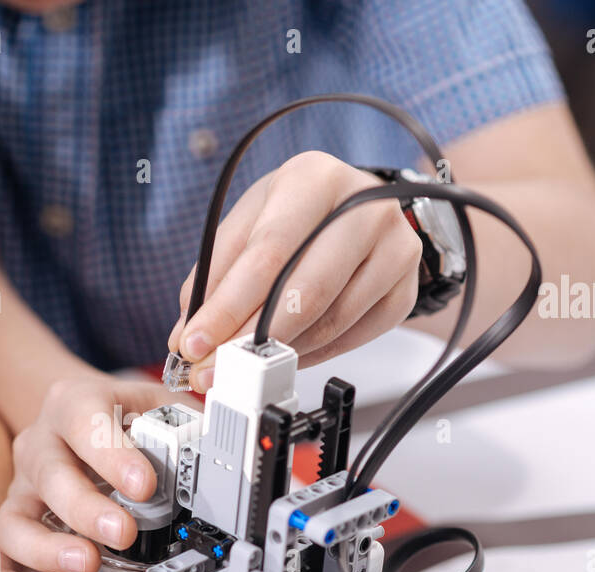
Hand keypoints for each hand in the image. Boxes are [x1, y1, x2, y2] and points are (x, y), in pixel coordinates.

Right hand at [0, 375, 185, 571]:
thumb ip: (188, 424)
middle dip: (86, 508)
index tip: (144, 484)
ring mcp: (23, 487)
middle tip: (122, 533)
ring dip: (46, 547)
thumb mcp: (159, 404)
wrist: (76, 413)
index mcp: (75, 404)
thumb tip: (228, 448)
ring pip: (15, 519)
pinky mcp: (14, 524)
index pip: (87, 422)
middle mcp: (41, 444)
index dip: (113, 454)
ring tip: (85, 563)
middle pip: (50, 475)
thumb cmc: (121, 415)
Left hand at [169, 150, 424, 389]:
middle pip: (305, 292)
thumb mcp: (248, 225)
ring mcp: (396, 248)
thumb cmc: (296, 215)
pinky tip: (291, 349)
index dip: (227, 307)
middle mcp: (365, 206)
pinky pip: (354, 337)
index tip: (194, 345)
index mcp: (314, 179)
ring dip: (282, 350)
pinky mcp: (406, 288)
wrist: (359, 208)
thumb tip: (188, 336)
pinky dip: (315, 353)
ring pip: (330, 321)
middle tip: (218, 368)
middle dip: (252, 340)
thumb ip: (213, 278)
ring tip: (249, 360)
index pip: (267, 254)